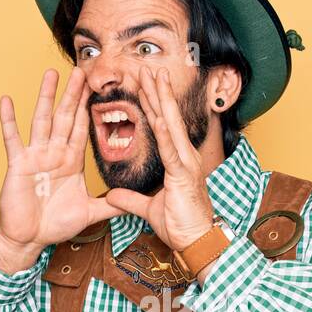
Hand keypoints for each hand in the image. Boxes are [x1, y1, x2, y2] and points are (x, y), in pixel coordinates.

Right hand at [0, 67, 123, 263]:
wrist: (29, 239)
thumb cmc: (54, 224)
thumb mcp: (89, 213)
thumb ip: (111, 206)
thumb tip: (134, 203)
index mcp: (71, 160)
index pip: (82, 128)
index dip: (90, 108)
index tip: (98, 87)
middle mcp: (54, 153)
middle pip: (65, 117)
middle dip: (73, 94)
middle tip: (82, 70)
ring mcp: (35, 156)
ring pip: (42, 120)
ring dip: (46, 97)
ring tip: (51, 74)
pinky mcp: (18, 164)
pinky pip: (12, 138)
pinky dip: (8, 120)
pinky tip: (6, 101)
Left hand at [104, 65, 215, 251]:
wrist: (198, 243)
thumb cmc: (181, 227)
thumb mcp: (149, 210)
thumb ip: (130, 200)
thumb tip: (112, 195)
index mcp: (179, 162)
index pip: (163, 127)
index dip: (153, 105)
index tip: (144, 86)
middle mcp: (186, 157)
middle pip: (167, 119)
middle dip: (157, 93)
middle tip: (147, 69)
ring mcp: (187, 164)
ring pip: (170, 126)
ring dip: (161, 101)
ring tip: (153, 78)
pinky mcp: (184, 175)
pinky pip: (171, 149)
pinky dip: (163, 131)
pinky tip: (157, 115)